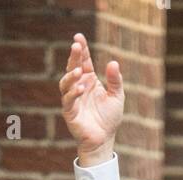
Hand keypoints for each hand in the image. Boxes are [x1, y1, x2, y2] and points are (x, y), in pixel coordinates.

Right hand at [60, 32, 123, 162]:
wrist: (104, 140)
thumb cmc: (109, 118)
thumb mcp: (117, 97)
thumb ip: (115, 81)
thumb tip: (113, 62)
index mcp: (90, 80)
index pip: (84, 61)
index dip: (81, 49)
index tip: (79, 37)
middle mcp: (79, 86)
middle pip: (73, 67)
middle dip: (74, 56)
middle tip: (76, 46)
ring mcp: (73, 98)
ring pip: (66, 83)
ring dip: (71, 75)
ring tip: (79, 71)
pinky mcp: (69, 111)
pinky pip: (68, 100)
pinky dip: (73, 93)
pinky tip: (81, 88)